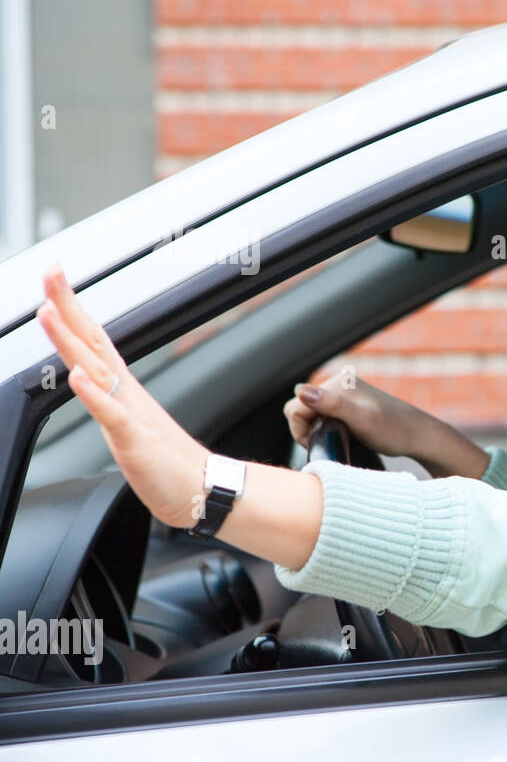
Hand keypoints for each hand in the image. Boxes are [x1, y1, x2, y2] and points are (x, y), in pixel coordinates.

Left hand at [36, 264, 209, 529]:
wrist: (200, 488)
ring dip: (70, 340)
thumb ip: (106, 396)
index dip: (72, 307)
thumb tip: (86, 375)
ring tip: (50, 312)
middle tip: (51, 273)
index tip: (56, 277)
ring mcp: (130, 413)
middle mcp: (124, 392)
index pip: (92, 337)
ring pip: (95, 369)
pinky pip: (111, 413)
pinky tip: (79, 376)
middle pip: (91, 340)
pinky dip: (93, 394)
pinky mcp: (134, 439)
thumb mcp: (127, 422)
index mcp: (121, 387)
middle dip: (67, 306)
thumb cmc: (166, 460)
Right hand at [284, 371, 488, 478]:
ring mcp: (343, 395)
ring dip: (317, 430)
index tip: (321, 441)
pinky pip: (323, 416)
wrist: (419, 436)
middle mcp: (338, 385)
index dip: (302, 429)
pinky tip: (343, 436)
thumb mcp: (362, 419)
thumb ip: (331, 404)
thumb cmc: (394, 430)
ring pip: (311, 414)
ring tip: (339, 439)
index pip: (297, 405)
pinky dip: (326, 428)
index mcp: (338, 383)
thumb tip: (300, 391)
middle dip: (307, 429)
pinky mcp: (348, 406)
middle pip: (301, 408)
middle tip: (330, 441)